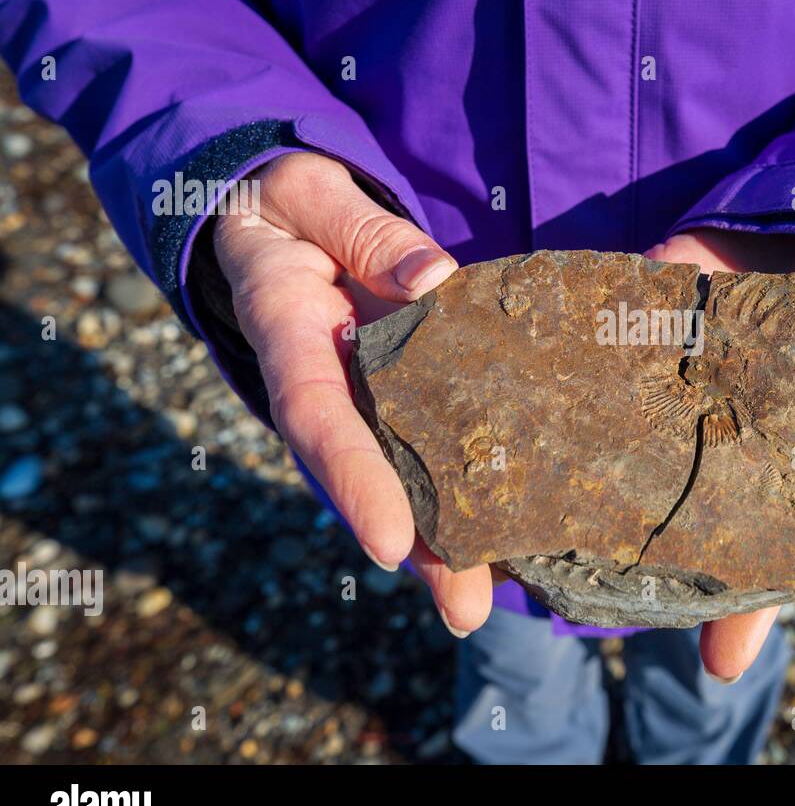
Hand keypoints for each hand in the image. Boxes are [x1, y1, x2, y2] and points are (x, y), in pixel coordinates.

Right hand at [213, 152, 492, 635]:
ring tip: (485, 601)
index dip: (353, 481)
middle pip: (367, 475)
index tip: (391, 543)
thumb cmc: (292, 203)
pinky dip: (461, 493)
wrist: (278, 218)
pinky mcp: (400, 394)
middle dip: (415, 546)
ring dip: (442, 541)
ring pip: (399, 477)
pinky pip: (426, 447)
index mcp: (293, 337)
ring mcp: (363, 396)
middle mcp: (325, 384)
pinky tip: (506, 536)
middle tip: (464, 610)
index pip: (319, 418)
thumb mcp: (314, 195)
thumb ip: (366, 233)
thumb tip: (435, 281)